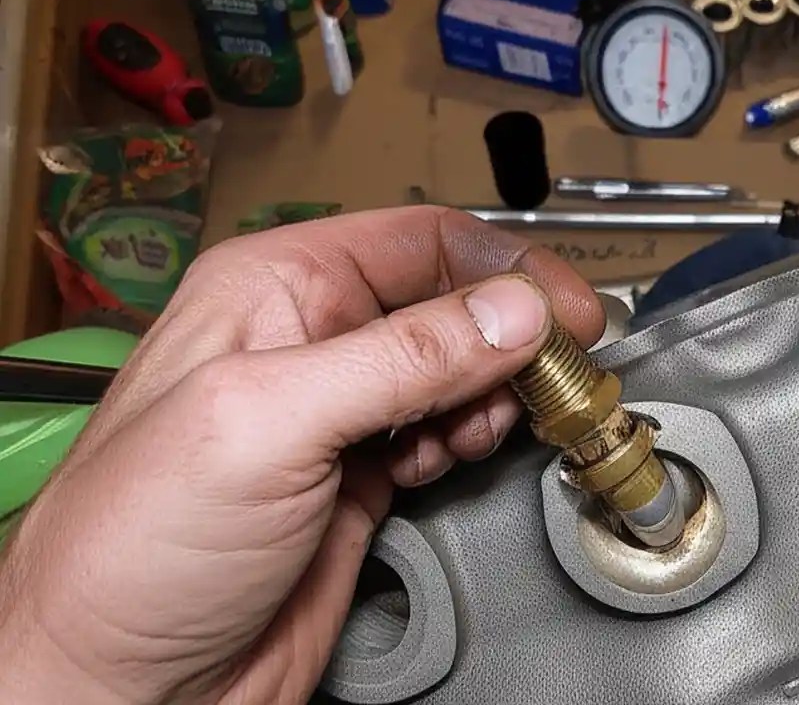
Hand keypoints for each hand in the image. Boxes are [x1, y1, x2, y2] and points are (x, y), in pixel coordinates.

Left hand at [0, 208, 603, 703]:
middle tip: (552, 377)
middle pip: (448, 306)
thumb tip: (513, 312)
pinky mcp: (358, 480)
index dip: (507, 268)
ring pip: (454, 373)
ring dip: (489, 398)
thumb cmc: (134, 548)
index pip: (420, 242)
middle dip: (507, 339)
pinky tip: (443, 462)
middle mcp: (307, 342)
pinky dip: (465, 444)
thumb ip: (404, 358)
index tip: (571, 310)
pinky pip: (442, 436)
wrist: (123, 685)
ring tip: (478, 430)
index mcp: (272, 290)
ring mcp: (335, 414)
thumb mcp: (271, 423)